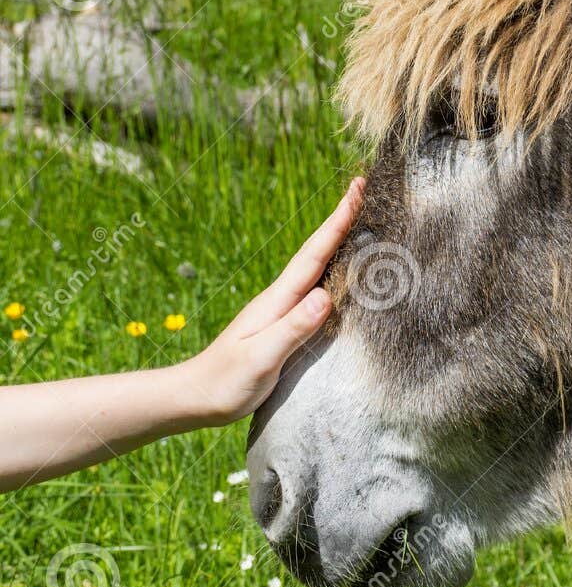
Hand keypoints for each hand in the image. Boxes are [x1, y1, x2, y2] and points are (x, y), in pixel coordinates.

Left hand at [182, 176, 363, 425]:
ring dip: (336, 240)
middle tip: (362, 188)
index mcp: (277, 301)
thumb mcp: (261, 358)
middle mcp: (280, 298)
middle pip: (316, 251)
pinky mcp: (282, 324)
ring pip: (315, 267)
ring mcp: (280, 310)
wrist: (194, 397)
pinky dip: (330, 270)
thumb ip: (292, 328)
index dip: (337, 222)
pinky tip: (338, 273)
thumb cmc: (225, 382)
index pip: (314, 254)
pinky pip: (313, 288)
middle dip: (340, 219)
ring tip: (358, 219)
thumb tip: (326, 296)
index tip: (357, 189)